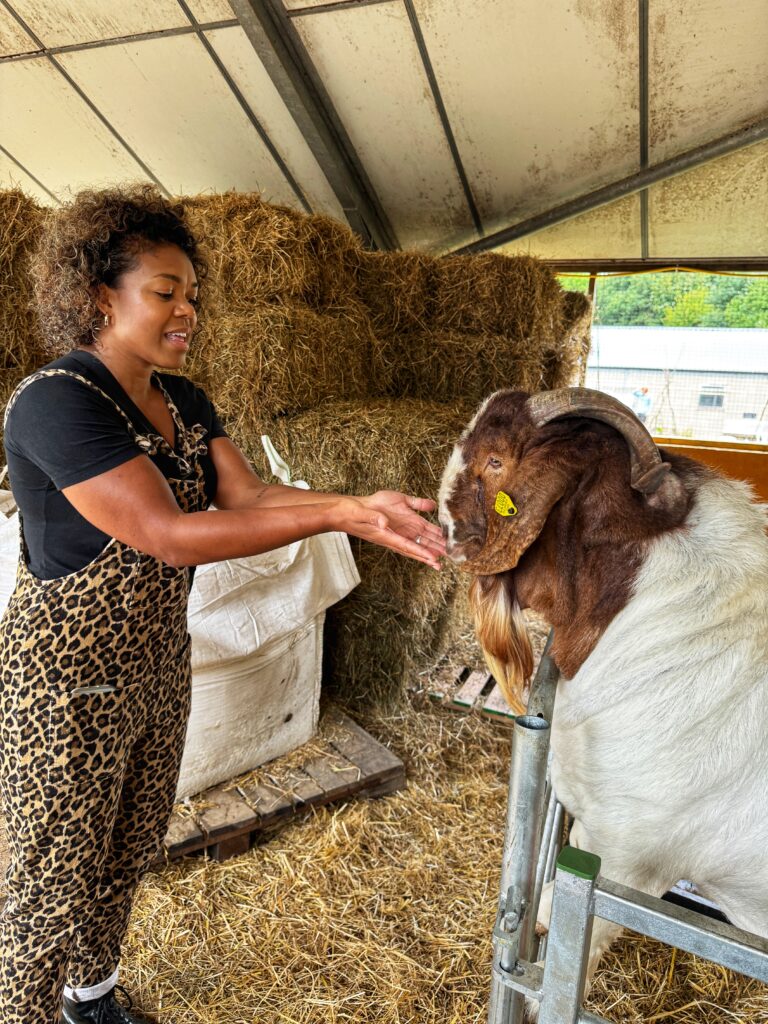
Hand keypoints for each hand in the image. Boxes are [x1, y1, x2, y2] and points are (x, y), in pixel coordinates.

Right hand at [329, 494, 443, 568]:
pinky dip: (423, 542)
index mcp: (386, 535)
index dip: (421, 553)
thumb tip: (384, 523)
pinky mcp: (394, 529)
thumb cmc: (353, 512)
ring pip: (416, 544)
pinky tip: (432, 544)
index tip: (434, 560)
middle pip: (415, 549)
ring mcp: (394, 534)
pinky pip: (412, 538)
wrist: (346, 512)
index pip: (407, 546)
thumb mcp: (363, 513)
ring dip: (430, 550)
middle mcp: (393, 538)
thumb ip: (374, 518)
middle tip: (447, 561)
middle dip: (431, 555)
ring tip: (445, 556)